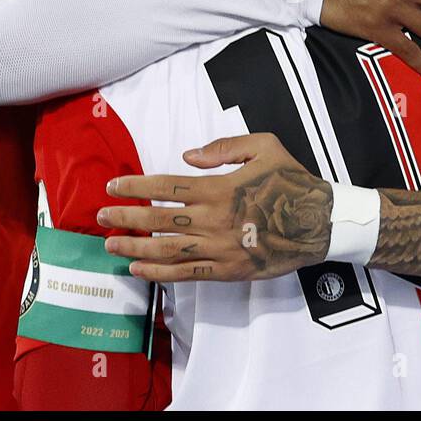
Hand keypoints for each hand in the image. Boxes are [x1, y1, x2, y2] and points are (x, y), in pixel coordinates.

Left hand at [100, 133, 331, 282]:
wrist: (320, 222)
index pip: (166, 187)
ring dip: (134, 248)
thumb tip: (187, 157)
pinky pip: (186, 273)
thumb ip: (224, 147)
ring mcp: (220, 248)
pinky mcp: (228, 270)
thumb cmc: (292, 181)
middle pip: (158, 220)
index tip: (112, 186)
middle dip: (125, 218)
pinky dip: (159, 272)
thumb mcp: (264, 146)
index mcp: (219, 188)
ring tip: (110, 245)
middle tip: (101, 218)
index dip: (135, 186)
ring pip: (166, 251)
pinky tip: (139, 268)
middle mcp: (213, 219)